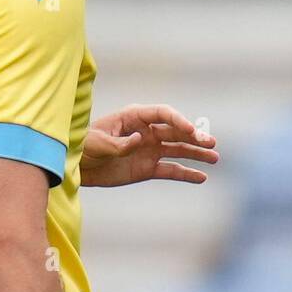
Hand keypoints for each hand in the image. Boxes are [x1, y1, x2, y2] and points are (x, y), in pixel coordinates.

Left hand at [80, 103, 218, 187]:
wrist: (76, 167)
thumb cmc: (83, 147)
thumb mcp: (97, 143)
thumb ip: (119, 143)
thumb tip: (140, 141)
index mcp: (135, 117)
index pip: (163, 114)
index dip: (179, 120)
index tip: (191, 130)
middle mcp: (147, 131)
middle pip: (176, 131)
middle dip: (194, 136)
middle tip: (211, 143)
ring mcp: (149, 150)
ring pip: (178, 150)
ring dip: (197, 153)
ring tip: (215, 157)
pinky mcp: (148, 168)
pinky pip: (171, 170)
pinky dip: (186, 173)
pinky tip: (202, 177)